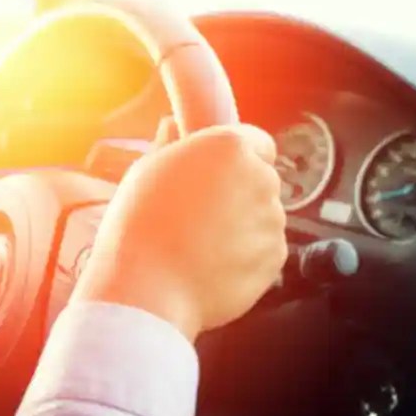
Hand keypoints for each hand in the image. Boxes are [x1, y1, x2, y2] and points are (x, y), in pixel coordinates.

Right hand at [71, 118, 288, 340]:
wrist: (149, 290)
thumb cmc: (138, 226)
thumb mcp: (145, 172)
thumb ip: (170, 145)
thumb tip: (172, 125)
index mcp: (229, 146)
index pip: (258, 142)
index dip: (239, 159)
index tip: (218, 176)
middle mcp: (260, 177)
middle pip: (262, 179)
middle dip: (241, 192)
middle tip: (203, 214)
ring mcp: (273, 219)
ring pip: (265, 216)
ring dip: (245, 225)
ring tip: (203, 244)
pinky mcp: (276, 257)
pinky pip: (266, 249)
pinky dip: (249, 256)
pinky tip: (214, 265)